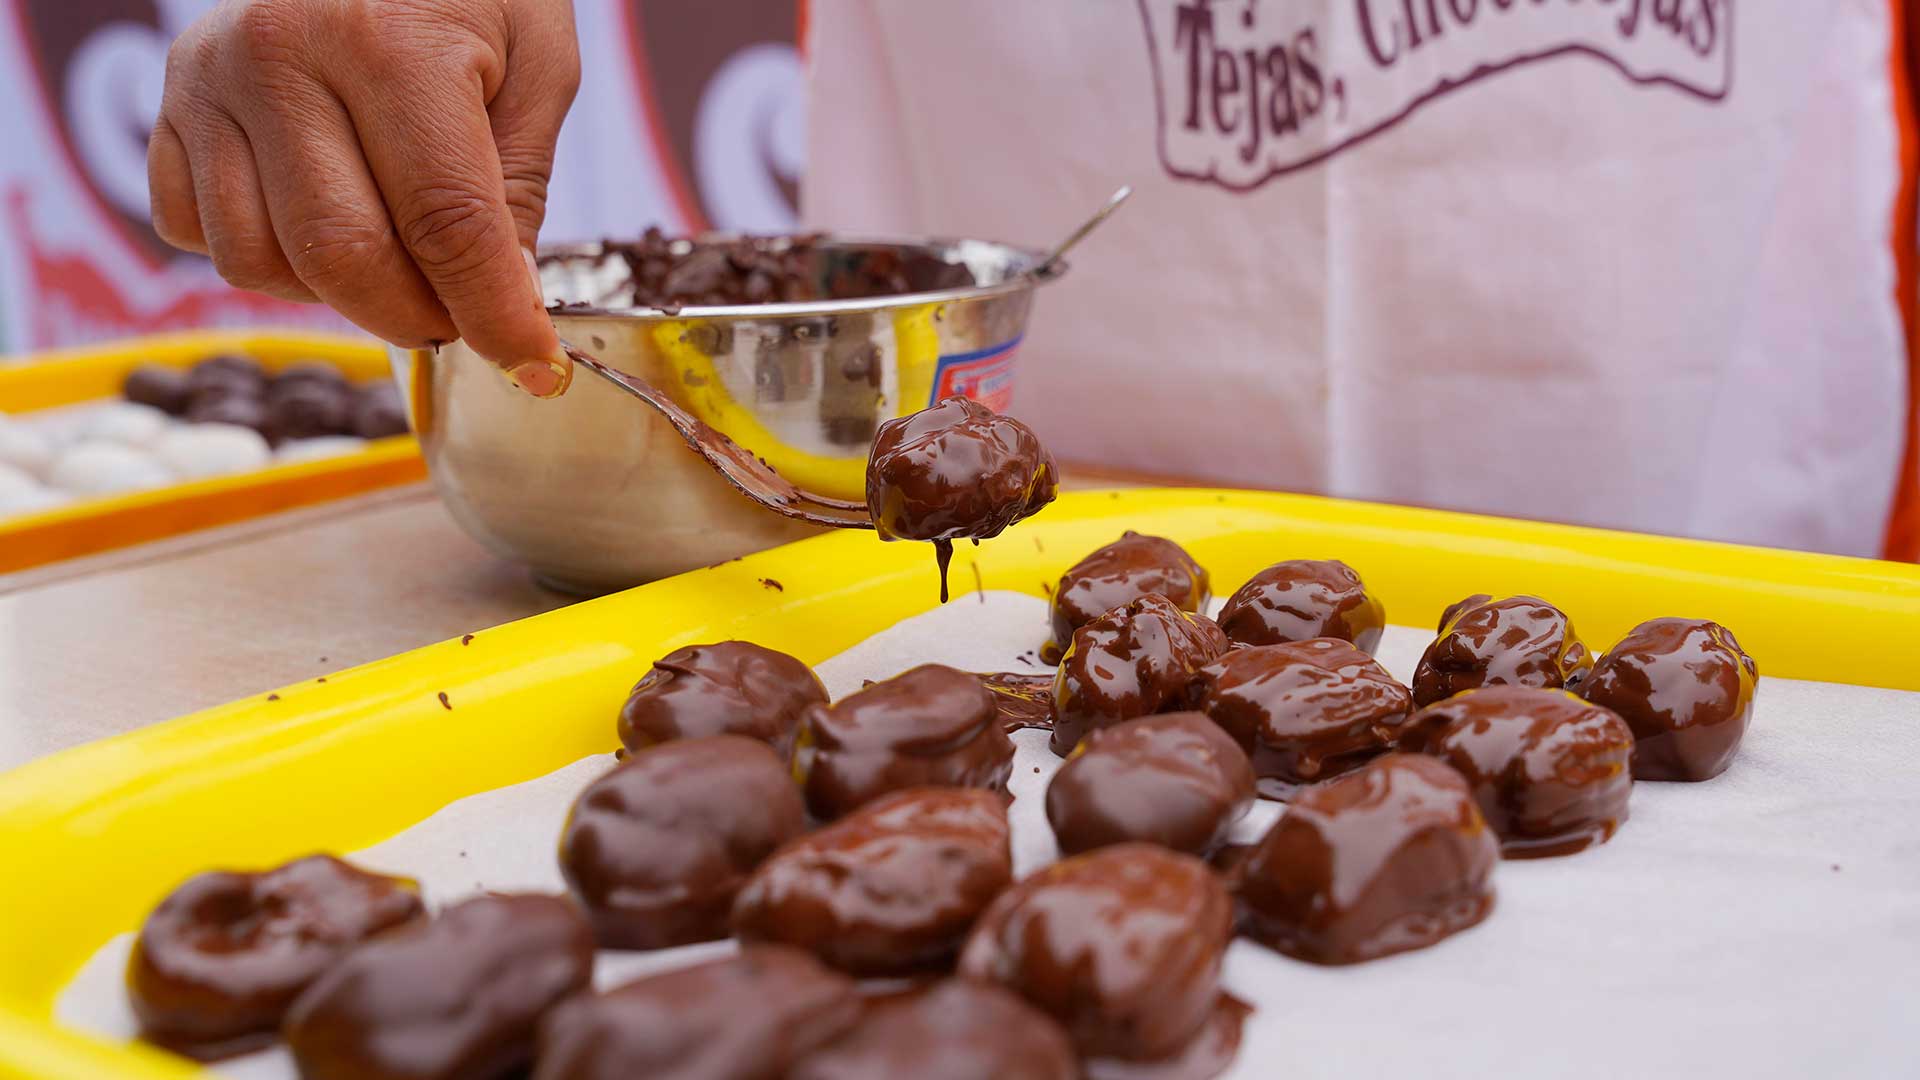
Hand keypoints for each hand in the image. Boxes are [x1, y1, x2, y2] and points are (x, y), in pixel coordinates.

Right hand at [149, 0, 580, 396]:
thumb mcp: (537, 61)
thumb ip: (518, 185)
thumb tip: (503, 307)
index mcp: (386, 40)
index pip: (445, 222)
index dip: (493, 313)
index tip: (533, 364)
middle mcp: (276, 56)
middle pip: (342, 256)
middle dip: (416, 316)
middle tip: (463, 316)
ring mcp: (207, 82)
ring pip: (260, 263)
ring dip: (340, 294)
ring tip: (397, 254)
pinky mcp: (166, 110)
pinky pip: (201, 237)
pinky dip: (268, 258)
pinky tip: (324, 213)